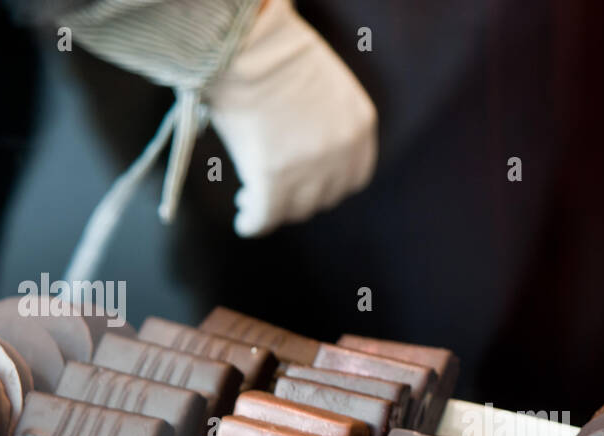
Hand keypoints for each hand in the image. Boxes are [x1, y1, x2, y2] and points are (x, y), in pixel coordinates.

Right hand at [208, 0, 376, 236]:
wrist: (248, 44)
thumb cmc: (274, 52)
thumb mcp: (323, 86)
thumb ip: (325, 121)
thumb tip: (301, 150)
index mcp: (359, 126)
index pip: (354, 177)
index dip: (329, 185)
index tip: (307, 185)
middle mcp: (342, 152)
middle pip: (324, 196)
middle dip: (300, 198)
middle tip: (275, 194)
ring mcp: (311, 169)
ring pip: (296, 209)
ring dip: (276, 209)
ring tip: (251, 200)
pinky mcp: (275, 179)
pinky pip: (266, 216)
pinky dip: (254, 223)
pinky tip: (244, 222)